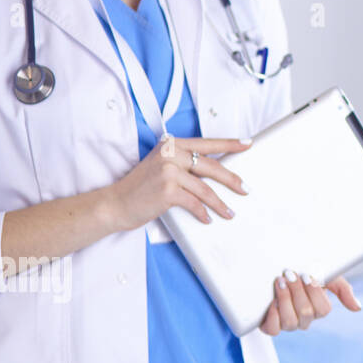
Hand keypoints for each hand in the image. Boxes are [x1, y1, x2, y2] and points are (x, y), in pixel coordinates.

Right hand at [104, 136, 251, 231]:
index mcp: (171, 144)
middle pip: (211, 166)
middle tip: (245, 189)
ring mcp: (169, 171)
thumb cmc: (139, 188)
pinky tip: (207, 218)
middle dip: (232, 179)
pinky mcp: (168, 190)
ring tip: (229, 212)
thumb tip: (214, 170)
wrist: (114, 204)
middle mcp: (170, 154)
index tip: (247, 144)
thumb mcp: (161, 165)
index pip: (207, 143)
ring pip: (205, 188)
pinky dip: (203, 212)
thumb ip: (183, 162)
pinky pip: (194, 202)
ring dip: (219, 203)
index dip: (230, 144)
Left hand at [260, 272, 361, 334]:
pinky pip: (274, 329)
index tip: (307, 275)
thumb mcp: (329, 276)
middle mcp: (304, 320)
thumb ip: (344, 290)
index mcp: (319, 310)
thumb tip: (358, 308)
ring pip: (290, 322)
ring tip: (280, 283)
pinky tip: (273, 301)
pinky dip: (273, 316)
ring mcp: (288, 324)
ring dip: (285, 300)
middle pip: (306, 313)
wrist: (281, 270)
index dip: (315, 292)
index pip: (323, 309)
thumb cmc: (306, 272)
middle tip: (290, 274)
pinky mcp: (271, 326)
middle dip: (297, 291)